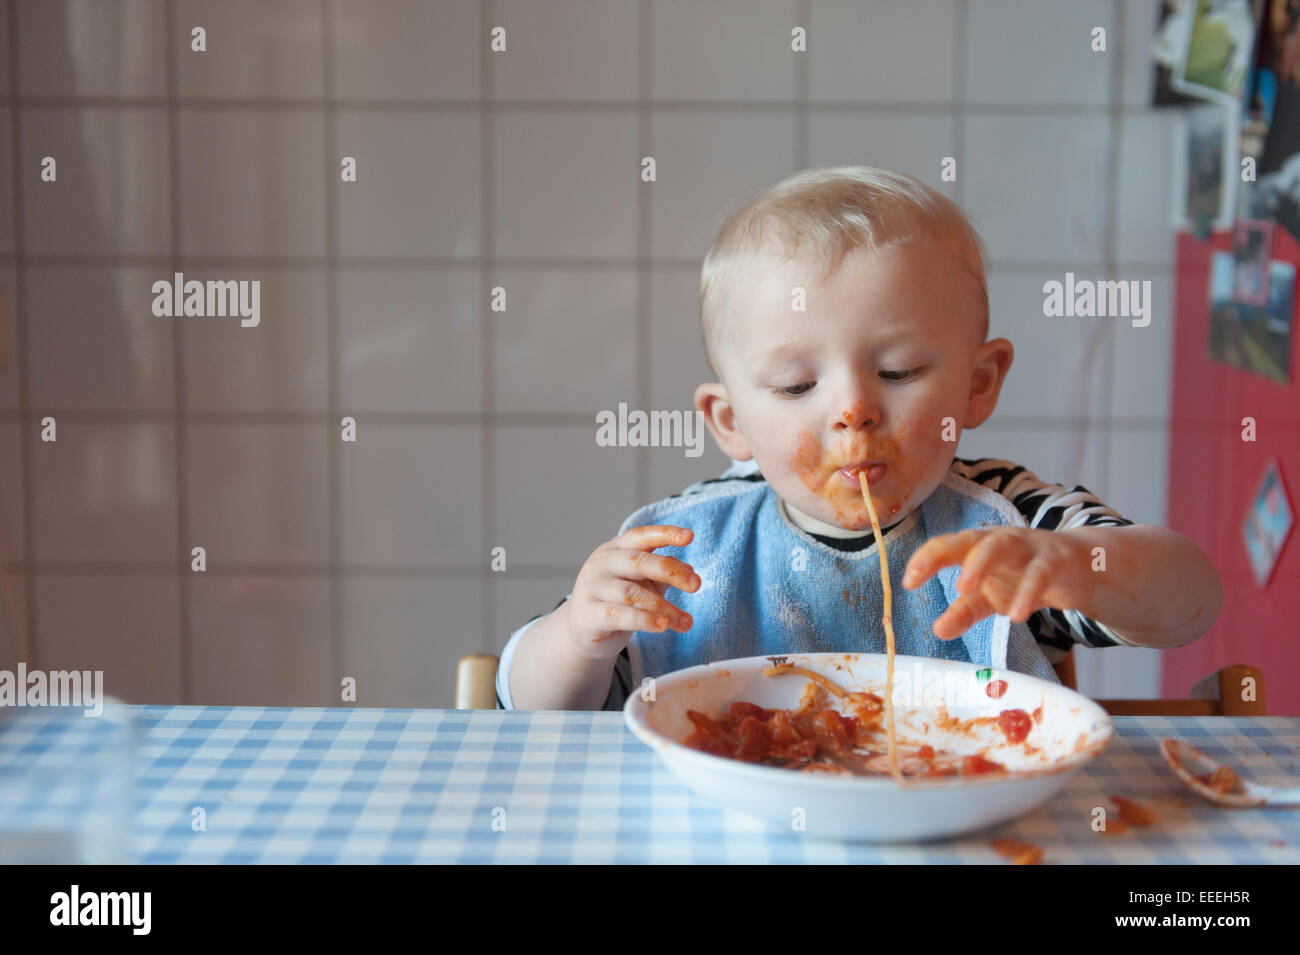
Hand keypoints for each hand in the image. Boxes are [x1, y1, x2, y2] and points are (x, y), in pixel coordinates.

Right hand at [562, 524, 700, 660]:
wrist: (582, 631)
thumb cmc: (616, 601)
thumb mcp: (640, 583)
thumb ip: (662, 575)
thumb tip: (689, 571)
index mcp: (615, 550)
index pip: (641, 536)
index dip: (665, 533)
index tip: (690, 537)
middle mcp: (602, 564)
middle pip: (638, 561)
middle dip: (670, 571)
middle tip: (696, 585)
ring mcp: (592, 588)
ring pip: (633, 594)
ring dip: (665, 608)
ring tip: (686, 622)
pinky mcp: (589, 614)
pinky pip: (620, 616)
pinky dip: (644, 620)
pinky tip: (663, 626)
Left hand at [901, 527, 1092, 640]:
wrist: (1079, 568)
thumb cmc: (1024, 577)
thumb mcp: (991, 598)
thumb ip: (964, 612)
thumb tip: (937, 630)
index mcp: (977, 547)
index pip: (945, 546)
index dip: (924, 560)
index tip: (907, 582)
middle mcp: (998, 540)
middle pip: (968, 539)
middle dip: (942, 553)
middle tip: (918, 577)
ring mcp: (1028, 546)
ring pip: (1001, 545)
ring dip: (980, 564)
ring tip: (963, 589)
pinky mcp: (1055, 559)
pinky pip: (1039, 572)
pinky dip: (1028, 592)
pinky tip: (1016, 615)